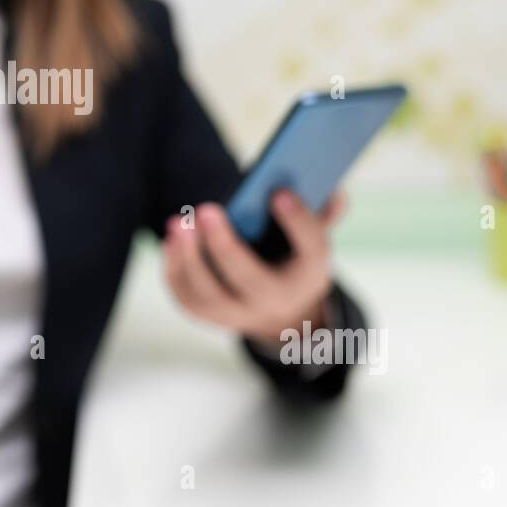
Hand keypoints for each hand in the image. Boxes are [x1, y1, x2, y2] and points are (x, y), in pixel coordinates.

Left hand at [163, 189, 346, 343]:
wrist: (281, 311)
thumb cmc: (294, 258)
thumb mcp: (313, 238)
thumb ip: (323, 212)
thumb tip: (333, 191)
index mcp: (308, 274)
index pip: (311, 249)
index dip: (298, 221)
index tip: (279, 193)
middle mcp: (274, 301)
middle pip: (248, 279)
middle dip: (224, 245)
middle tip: (206, 210)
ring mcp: (239, 314)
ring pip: (208, 294)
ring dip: (189, 258)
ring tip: (179, 223)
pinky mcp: (210, 316)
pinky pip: (187, 298)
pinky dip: (175, 269)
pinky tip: (172, 238)